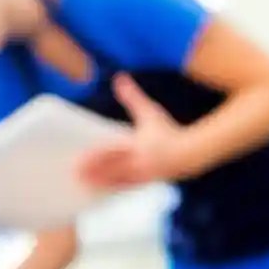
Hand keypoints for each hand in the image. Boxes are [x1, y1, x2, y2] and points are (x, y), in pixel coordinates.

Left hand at [78, 73, 187, 189]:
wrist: (193, 153)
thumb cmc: (170, 130)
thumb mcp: (151, 112)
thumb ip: (133, 97)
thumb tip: (119, 78)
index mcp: (140, 146)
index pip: (114, 154)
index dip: (96, 159)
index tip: (79, 161)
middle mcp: (141, 163)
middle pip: (113, 171)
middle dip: (94, 174)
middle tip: (75, 175)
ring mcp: (145, 175)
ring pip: (119, 182)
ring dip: (101, 184)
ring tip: (84, 185)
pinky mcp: (148, 182)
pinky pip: (127, 187)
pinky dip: (113, 189)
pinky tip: (102, 190)